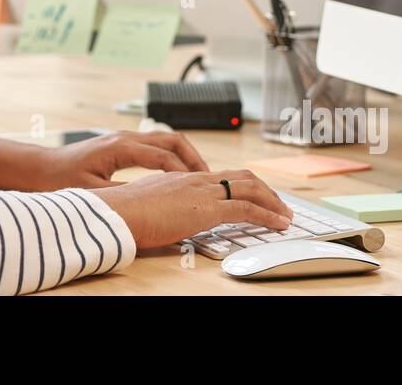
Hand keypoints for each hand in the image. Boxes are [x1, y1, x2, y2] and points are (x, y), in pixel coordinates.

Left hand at [0, 130, 208, 192]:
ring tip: (201, 177)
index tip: (201, 187)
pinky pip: (155, 147)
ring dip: (185, 157)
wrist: (37, 168)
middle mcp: (125, 138)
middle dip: (194, 158)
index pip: (164, 156)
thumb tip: (146, 205)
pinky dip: (171, 158)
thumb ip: (121, 197)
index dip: (185, 172)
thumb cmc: (58, 178)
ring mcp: (124, 139)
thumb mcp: (91, 193)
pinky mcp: (121, 146)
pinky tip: (176, 177)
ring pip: (166, 140)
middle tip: (211, 179)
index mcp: (120, 147)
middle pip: (172, 140)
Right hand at [90, 170, 293, 249]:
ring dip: (272, 202)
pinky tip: (279, 225)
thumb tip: (164, 217)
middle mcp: (195, 179)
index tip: (252, 196)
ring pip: (250, 188)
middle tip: (278, 205)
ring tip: (285, 215)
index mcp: (180, 177)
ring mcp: (203, 192)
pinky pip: (247, 209)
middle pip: (240, 177)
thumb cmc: (122, 212)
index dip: (240, 185)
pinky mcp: (208, 209)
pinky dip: (268, 215)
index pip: (219, 176)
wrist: (116, 212)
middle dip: (264, 190)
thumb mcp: (146, 204)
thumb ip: (160, 206)